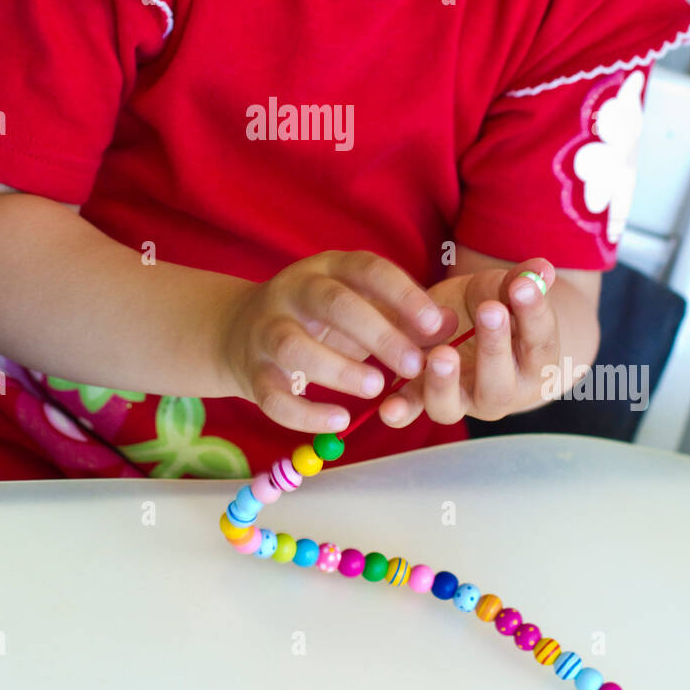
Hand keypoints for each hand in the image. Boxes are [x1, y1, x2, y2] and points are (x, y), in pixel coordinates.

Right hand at [222, 249, 459, 433]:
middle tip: (414, 366)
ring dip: (338, 370)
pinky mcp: (252, 373)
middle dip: (378, 334)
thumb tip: (448, 326)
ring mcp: (267, 331)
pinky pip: (273, 396)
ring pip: (295, 347)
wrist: (241, 330)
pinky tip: (339, 421)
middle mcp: (294, 292)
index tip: (435, 325)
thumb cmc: (321, 318)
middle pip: (333, 304)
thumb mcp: (360, 303)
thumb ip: (402, 314)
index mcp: (328, 269)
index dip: (403, 295)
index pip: (368, 269)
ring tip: (377, 389)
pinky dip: (305, 413)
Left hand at [378, 258, 558, 427]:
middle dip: (494, 346)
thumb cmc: (495, 305)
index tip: (522, 285)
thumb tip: (542, 269)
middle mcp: (501, 391)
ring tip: (442, 354)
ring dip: (445, 383)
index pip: (540, 340)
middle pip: (499, 385)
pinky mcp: (425, 397)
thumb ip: (521, 281)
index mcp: (534, 363)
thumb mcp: (505, 290)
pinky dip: (402, 411)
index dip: (533, 313)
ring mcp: (461, 400)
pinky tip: (389, 407)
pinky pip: (414, 409)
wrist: (469, 327)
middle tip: (491, 310)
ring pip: (453, 405)